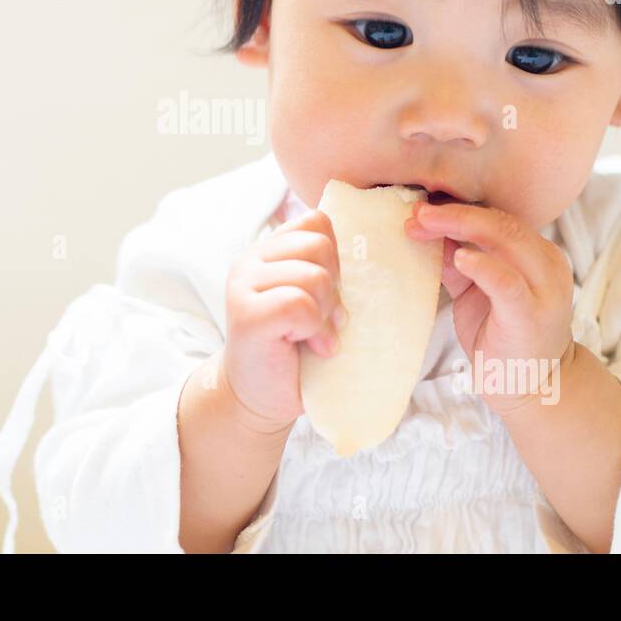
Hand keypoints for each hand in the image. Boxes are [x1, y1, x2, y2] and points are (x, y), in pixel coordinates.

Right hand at [222, 208, 345, 434]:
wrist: (260, 398)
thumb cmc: (295, 351)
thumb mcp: (314, 301)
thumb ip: (326, 272)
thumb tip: (377, 255)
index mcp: (269, 251)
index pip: (316, 222)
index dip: (335, 256)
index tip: (331, 293)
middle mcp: (251, 261)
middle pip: (319, 244)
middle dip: (334, 286)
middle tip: (327, 319)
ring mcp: (243, 285)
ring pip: (313, 275)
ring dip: (325, 312)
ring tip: (317, 336)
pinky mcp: (246, 315)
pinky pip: (298, 305)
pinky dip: (314, 329)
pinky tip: (311, 346)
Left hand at [404, 200, 574, 417]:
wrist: (533, 387)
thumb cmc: (504, 337)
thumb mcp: (476, 292)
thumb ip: (458, 263)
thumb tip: (424, 231)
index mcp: (536, 254)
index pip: (497, 218)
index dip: (456, 209)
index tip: (419, 208)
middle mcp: (546, 265)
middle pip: (500, 222)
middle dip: (453, 214)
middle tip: (416, 213)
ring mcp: (543, 289)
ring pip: (506, 240)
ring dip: (460, 227)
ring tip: (424, 225)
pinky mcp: (531, 315)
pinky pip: (506, 282)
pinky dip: (482, 265)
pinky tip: (459, 258)